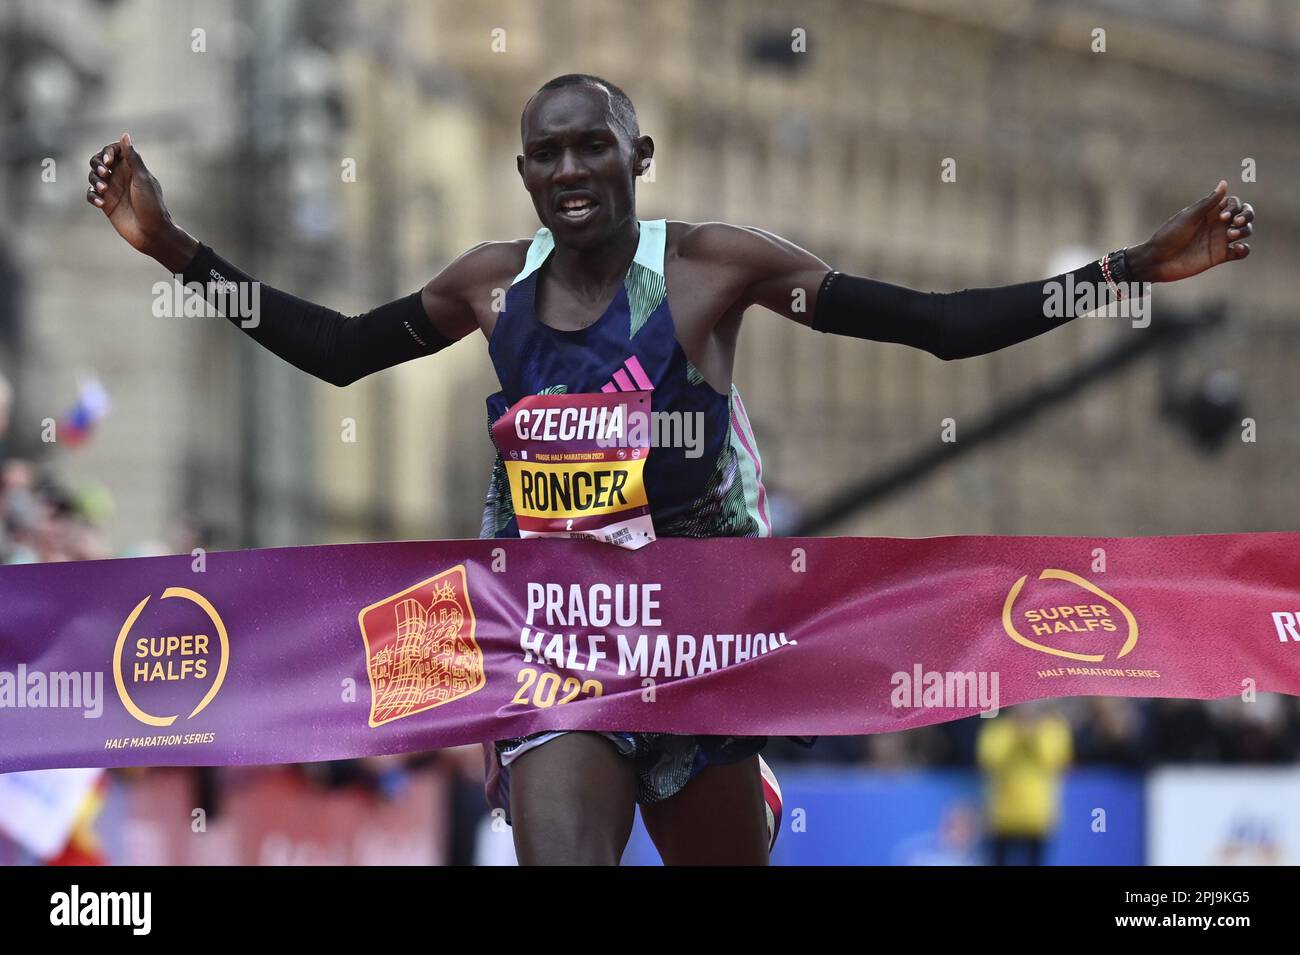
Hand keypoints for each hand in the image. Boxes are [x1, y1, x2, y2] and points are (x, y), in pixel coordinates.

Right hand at [86, 133, 195, 269]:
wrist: (152, 233)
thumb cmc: (152, 205)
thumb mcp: (143, 179)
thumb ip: (133, 158)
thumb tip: (125, 135)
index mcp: (132, 168)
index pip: (114, 150)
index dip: (109, 151)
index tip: (110, 161)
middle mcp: (121, 177)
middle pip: (98, 161)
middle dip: (98, 164)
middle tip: (105, 173)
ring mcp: (112, 190)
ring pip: (93, 177)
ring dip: (95, 180)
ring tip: (104, 190)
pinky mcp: (106, 204)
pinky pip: (91, 194)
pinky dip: (93, 196)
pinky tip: (101, 203)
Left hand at [1126, 181, 1253, 283]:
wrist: (1157, 260)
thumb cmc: (1169, 235)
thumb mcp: (1189, 217)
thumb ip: (1208, 202)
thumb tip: (1224, 183)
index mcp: (1210, 212)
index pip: (1234, 203)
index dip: (1235, 207)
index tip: (1222, 217)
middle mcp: (1217, 224)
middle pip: (1245, 215)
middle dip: (1247, 215)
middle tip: (1236, 222)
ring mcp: (1220, 240)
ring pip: (1245, 231)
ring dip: (1244, 231)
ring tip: (1231, 235)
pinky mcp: (1220, 256)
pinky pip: (1241, 252)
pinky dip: (1244, 249)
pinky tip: (1237, 248)